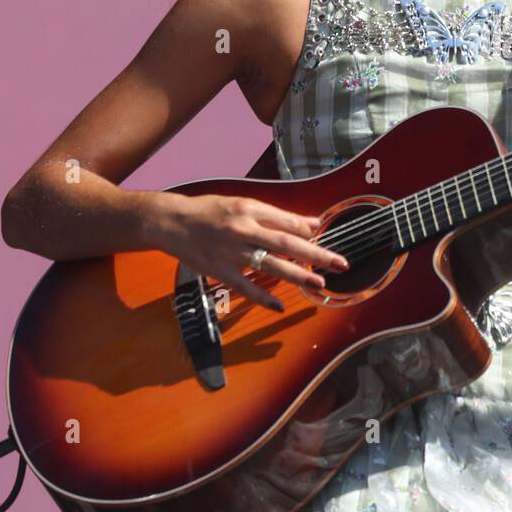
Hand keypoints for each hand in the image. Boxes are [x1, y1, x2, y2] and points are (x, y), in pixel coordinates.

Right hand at [150, 193, 348, 311]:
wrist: (172, 222)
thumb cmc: (211, 211)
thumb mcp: (244, 205)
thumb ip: (278, 216)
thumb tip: (312, 223)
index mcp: (250, 210)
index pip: (286, 222)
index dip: (308, 231)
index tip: (325, 238)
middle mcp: (243, 230)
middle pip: (285, 243)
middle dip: (315, 253)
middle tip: (339, 263)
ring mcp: (232, 252)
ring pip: (270, 265)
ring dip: (297, 276)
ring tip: (319, 284)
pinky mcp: (220, 270)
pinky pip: (245, 287)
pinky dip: (263, 297)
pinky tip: (280, 306)